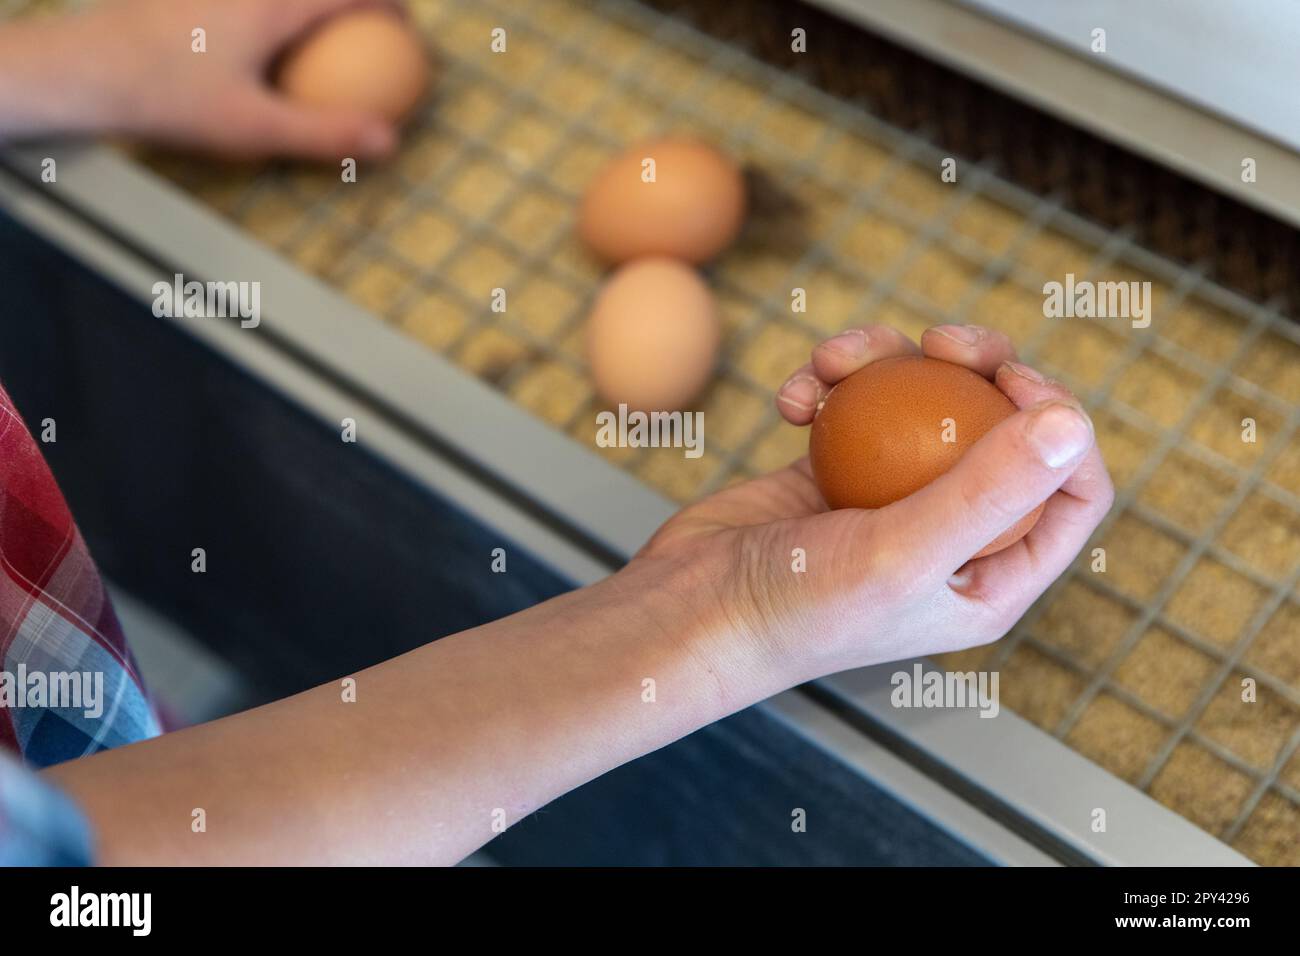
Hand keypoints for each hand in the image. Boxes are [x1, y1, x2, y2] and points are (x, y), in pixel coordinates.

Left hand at [18, 0, 403, 159]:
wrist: (85, 69)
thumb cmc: (171, 100)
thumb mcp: (255, 128)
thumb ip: (326, 134)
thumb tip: (391, 141)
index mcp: (274, 4)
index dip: (389, 6)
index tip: (408, 31)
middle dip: (352, 2)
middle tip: (374, 27)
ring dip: (312, 8)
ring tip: (326, 31)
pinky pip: (250, 2)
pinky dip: (275, 14)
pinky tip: (264, 40)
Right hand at [636, 323, 1113, 686]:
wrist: (689, 613)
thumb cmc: (798, 608)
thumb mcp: (901, 555)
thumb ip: (988, 491)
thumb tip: (1075, 421)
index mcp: (993, 577)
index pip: (1072, 494)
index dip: (1063, 427)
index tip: (1011, 381)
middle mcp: (953, 536)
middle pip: (1004, 428)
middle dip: (981, 367)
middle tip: (943, 342)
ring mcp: (893, 498)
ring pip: (925, 400)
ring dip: (885, 361)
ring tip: (833, 358)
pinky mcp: (835, 470)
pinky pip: (856, 405)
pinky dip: (824, 387)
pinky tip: (790, 400)